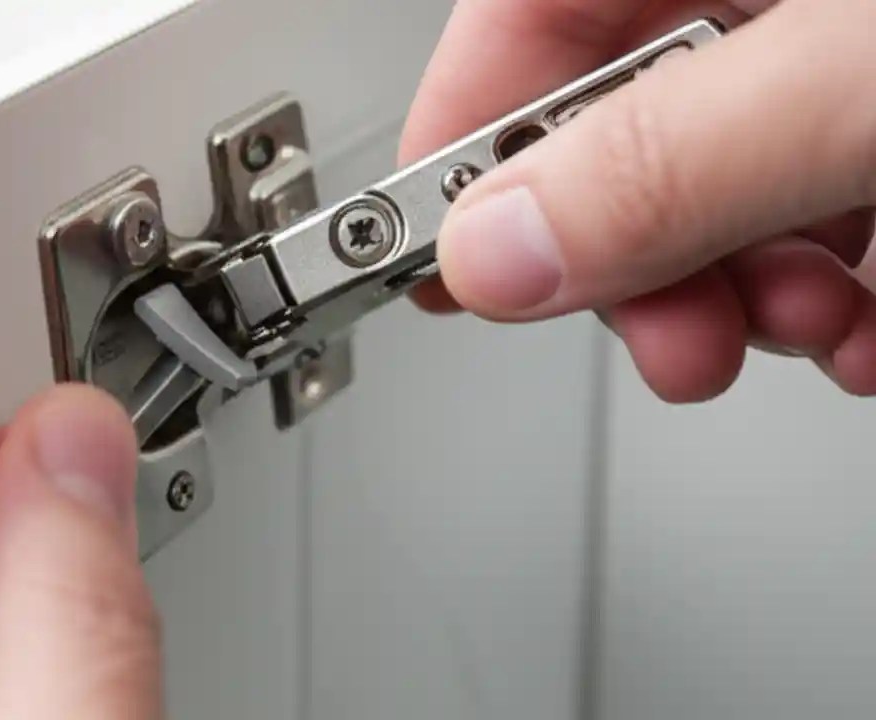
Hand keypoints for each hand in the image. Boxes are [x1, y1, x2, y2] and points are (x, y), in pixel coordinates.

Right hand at [401, 0, 875, 400]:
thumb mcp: (855, 83)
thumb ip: (670, 161)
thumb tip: (497, 252)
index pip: (525, 11)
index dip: (465, 137)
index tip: (439, 257)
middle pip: (619, 122)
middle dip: (638, 256)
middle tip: (666, 335)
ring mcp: (840, 48)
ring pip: (716, 184)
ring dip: (741, 293)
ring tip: (801, 325)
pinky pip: (814, 206)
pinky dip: (824, 287)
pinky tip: (855, 325)